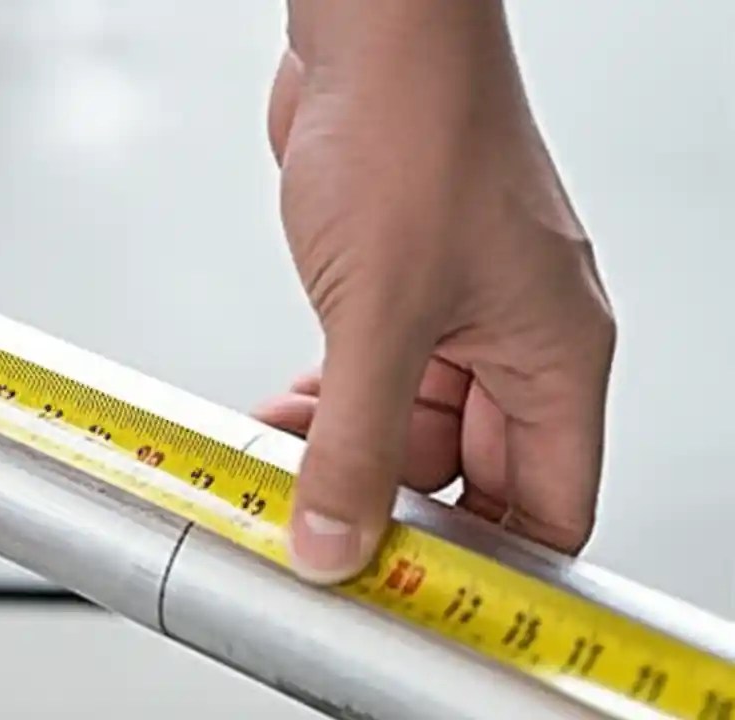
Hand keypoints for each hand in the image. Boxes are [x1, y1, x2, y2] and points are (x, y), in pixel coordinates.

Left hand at [257, 2, 615, 583]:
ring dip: (345, 454)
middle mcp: (515, 340)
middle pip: (468, 475)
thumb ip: (352, 442)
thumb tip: (336, 540)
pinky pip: (372, 378)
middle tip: (325, 532)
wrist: (370, 36)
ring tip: (285, 470)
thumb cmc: (412, 133)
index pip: (548, 507)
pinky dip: (329, 405)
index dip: (488, 565)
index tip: (415, 594)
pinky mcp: (403, 288)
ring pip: (408, 428)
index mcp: (554, 356)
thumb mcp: (377, 315)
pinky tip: (282, 416)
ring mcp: (458, 313)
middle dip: (393, 507)